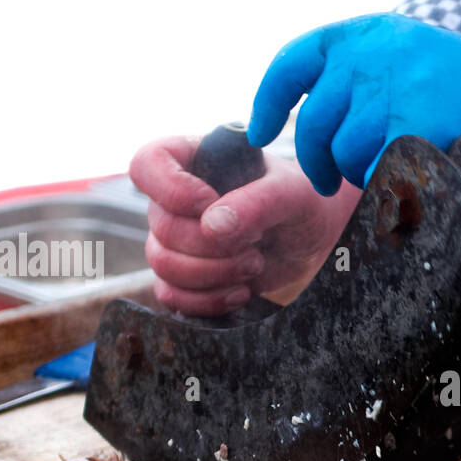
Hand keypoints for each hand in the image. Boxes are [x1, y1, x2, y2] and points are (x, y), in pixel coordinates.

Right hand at [128, 136, 356, 314]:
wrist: (313, 238)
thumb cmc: (303, 202)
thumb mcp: (292, 194)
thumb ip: (257, 202)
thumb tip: (211, 227)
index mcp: (193, 159)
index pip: (146, 164)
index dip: (172, 190)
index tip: (210, 202)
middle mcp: (175, 199)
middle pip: (161, 227)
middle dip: (212, 246)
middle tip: (255, 245)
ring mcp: (177, 239)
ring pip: (162, 264)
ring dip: (213, 274)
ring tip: (254, 264)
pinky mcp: (186, 276)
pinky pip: (171, 295)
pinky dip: (207, 300)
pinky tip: (241, 291)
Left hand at [246, 13, 460, 194]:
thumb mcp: (419, 60)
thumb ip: (368, 75)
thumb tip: (310, 115)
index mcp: (373, 33)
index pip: (295, 60)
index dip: (269, 100)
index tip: (257, 130)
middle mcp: (377, 54)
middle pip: (313, 120)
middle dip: (316, 160)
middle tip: (329, 182)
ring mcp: (394, 89)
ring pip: (339, 152)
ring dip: (354, 177)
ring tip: (384, 178)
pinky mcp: (413, 127)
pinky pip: (371, 175)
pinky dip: (382, 190)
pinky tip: (406, 189)